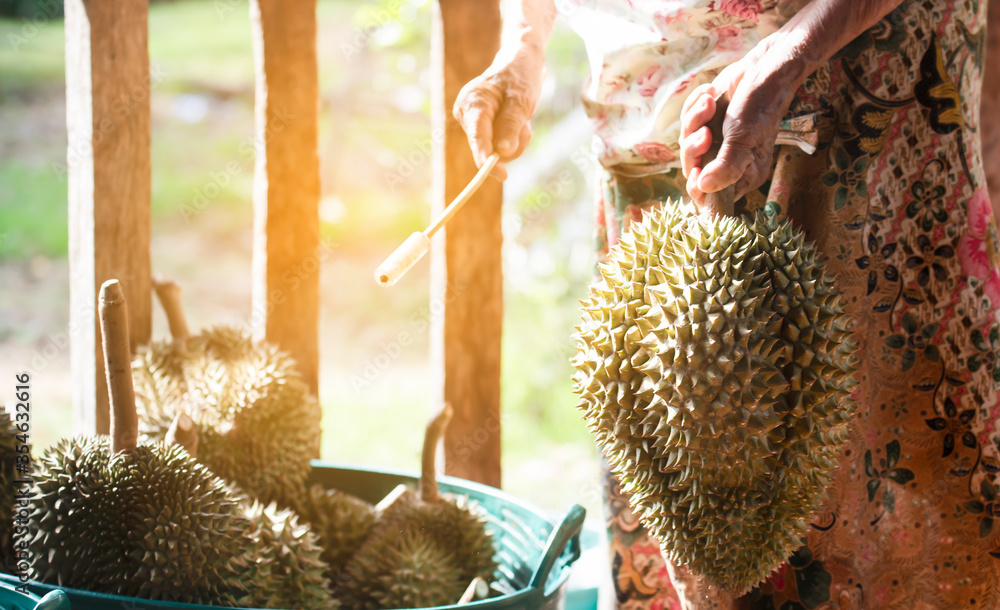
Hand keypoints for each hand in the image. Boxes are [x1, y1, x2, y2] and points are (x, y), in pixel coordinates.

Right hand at [453, 36, 546, 180]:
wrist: (519, 64)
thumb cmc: (520, 77)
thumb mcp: (521, 100)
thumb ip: (511, 125)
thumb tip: (502, 151)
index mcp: (473, 103)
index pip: (477, 135)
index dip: (486, 156)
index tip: (499, 173)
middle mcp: (466, 114)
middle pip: (487, 147)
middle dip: (510, 144)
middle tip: (526, 128)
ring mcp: (472, 122)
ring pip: (495, 149)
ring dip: (515, 141)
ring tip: (522, 120)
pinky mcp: (480, 129)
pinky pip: (498, 146)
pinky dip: (512, 139)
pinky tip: (517, 123)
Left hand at [679, 35, 804, 205]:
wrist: (762, 71)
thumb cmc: (759, 107)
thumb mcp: (744, 139)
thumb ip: (726, 167)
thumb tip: (705, 188)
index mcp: (743, 174)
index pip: (713, 196)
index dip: (699, 188)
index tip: (698, 171)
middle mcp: (727, 162)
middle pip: (694, 170)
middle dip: (694, 149)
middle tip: (705, 133)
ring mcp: (714, 143)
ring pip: (687, 143)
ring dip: (694, 121)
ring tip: (709, 103)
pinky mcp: (704, 123)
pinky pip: (686, 122)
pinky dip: (693, 107)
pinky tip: (710, 94)